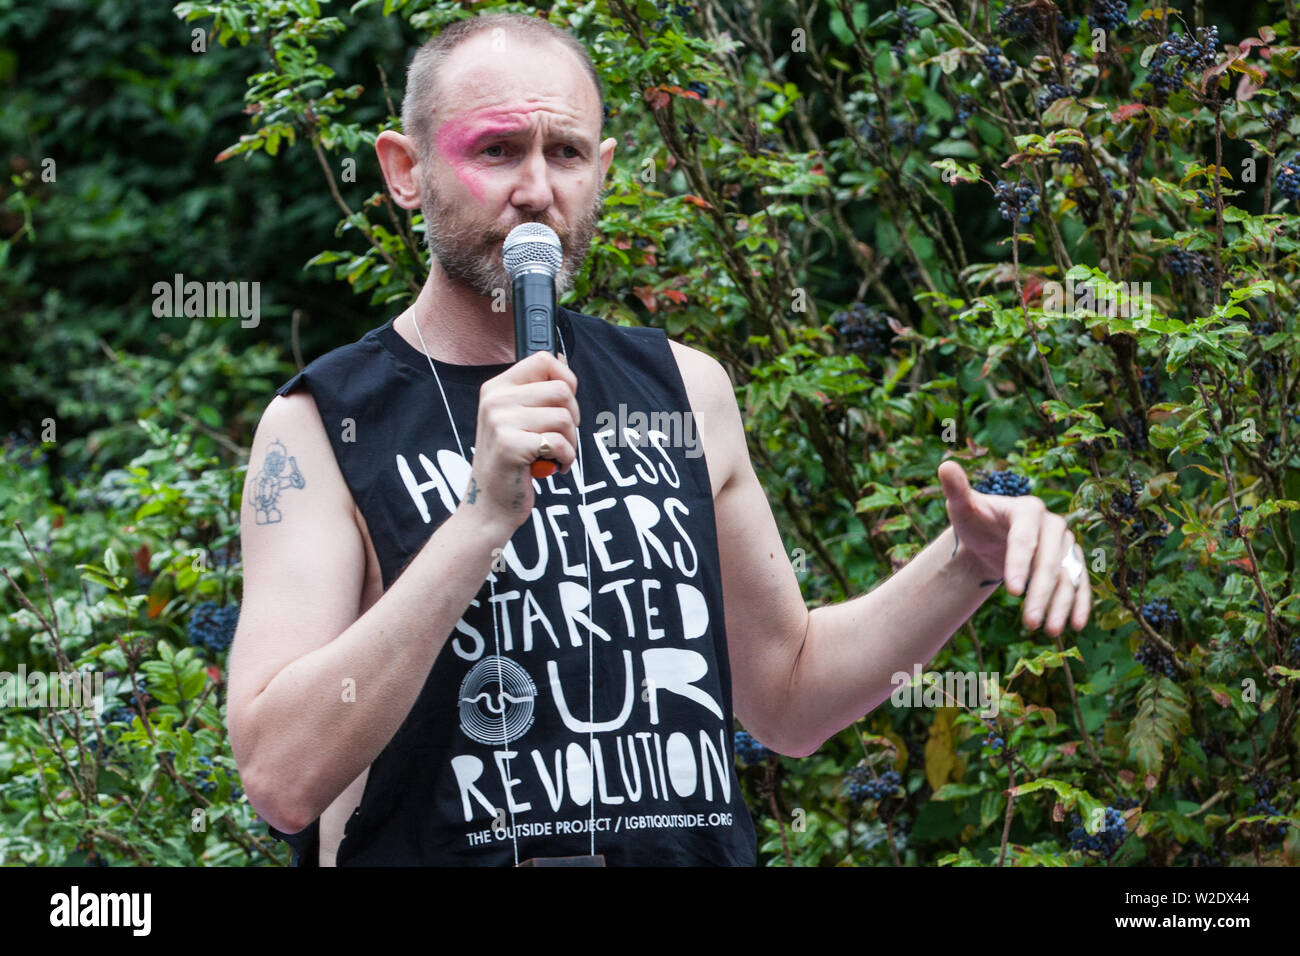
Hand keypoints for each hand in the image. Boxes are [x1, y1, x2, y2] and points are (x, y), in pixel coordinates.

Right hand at [463, 351, 578, 534]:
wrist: (489, 504)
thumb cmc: (510, 462)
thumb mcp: (517, 419)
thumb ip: (536, 392)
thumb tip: (562, 360)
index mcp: (497, 388)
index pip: (543, 359)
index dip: (566, 378)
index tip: (566, 402)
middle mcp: (495, 400)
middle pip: (562, 390)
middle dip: (572, 418)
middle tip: (559, 438)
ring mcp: (500, 422)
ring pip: (565, 418)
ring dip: (570, 442)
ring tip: (554, 454)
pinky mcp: (511, 446)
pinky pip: (560, 443)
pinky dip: (566, 459)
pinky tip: (552, 467)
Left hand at [937, 461, 1090, 634]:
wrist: (990, 535)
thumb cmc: (975, 519)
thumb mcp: (962, 506)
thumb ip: (957, 490)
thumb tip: (945, 465)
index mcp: (1027, 508)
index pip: (1025, 537)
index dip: (1020, 563)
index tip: (1013, 590)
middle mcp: (1053, 524)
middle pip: (1049, 561)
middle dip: (1041, 592)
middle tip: (1029, 622)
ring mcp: (1065, 544)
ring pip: (1067, 575)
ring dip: (1061, 604)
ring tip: (1049, 631)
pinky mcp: (1071, 562)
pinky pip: (1079, 583)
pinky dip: (1079, 603)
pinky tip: (1075, 625)